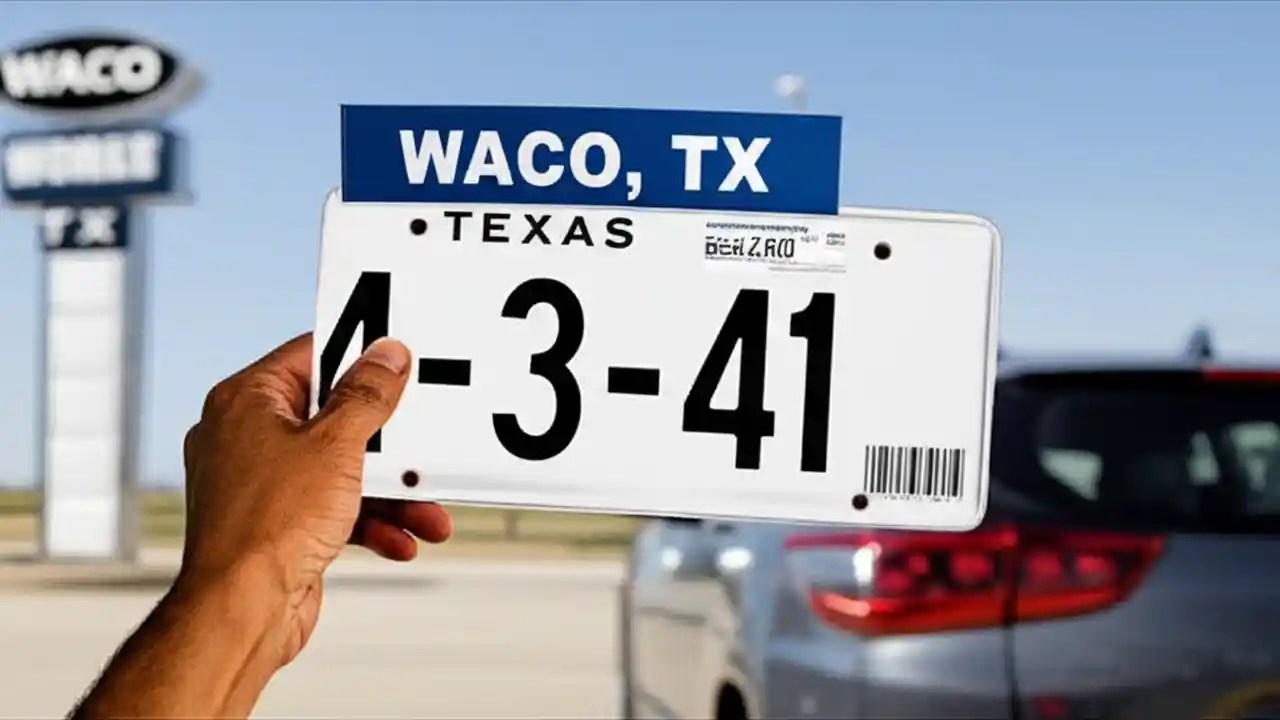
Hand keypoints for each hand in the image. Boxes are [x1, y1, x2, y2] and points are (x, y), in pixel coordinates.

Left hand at [179, 332, 451, 665]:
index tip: (396, 364)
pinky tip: (400, 538)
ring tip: (424, 509)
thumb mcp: (336, 445)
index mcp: (246, 402)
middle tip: (417, 444)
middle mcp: (247, 438)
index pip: (309, 357)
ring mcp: (262, 484)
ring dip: (389, 493)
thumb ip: (366, 396)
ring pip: (340, 471)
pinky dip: (369, 522)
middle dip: (386, 444)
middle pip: (333, 419)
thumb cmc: (267, 526)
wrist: (244, 610)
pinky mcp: (279, 525)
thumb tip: (384, 355)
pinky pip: (334, 510)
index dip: (356, 359)